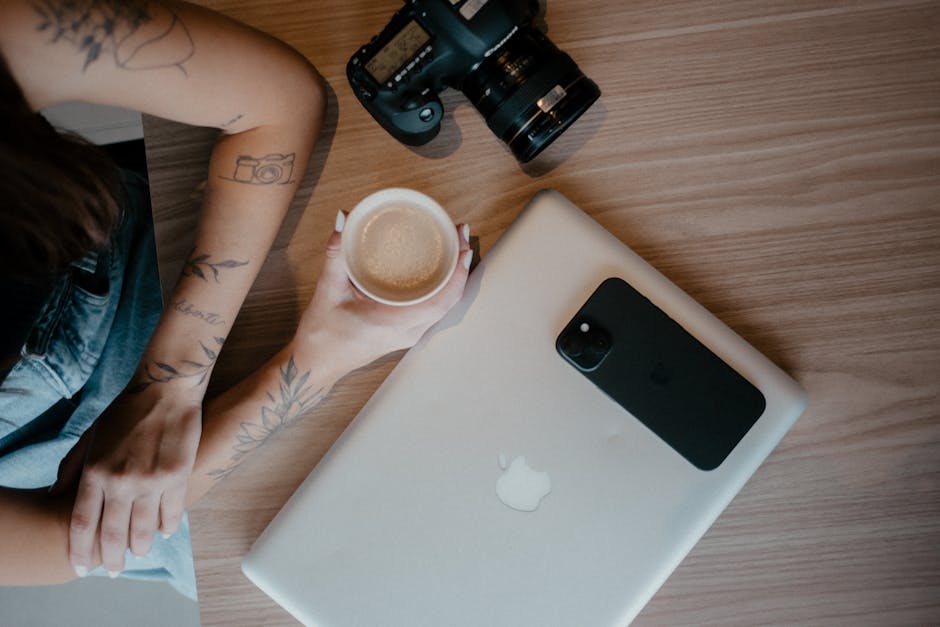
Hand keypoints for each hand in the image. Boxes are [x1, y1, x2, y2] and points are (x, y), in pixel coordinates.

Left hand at [59, 385, 201, 576]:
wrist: (165, 391)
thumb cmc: (126, 412)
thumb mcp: (89, 436)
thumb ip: (71, 468)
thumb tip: (54, 497)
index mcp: (96, 472)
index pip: (82, 524)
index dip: (80, 551)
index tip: (81, 567)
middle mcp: (121, 481)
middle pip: (112, 535)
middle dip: (112, 559)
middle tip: (114, 570)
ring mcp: (151, 481)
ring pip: (144, 530)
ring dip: (141, 547)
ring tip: (140, 552)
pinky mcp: (177, 476)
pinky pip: (172, 513)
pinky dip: (167, 527)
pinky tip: (163, 532)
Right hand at [296, 211, 472, 374]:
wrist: (317, 364)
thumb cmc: (322, 334)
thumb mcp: (327, 290)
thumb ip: (336, 254)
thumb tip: (344, 219)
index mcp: (394, 323)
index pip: (440, 301)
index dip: (457, 274)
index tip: (462, 246)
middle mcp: (408, 332)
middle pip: (449, 301)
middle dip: (460, 267)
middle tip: (460, 235)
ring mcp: (409, 335)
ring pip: (444, 306)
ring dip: (454, 277)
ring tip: (457, 246)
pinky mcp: (406, 333)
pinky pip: (435, 310)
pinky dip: (444, 288)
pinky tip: (443, 269)